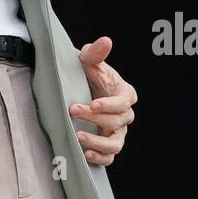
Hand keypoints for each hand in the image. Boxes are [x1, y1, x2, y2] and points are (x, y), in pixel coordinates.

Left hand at [69, 36, 136, 166]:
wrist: (75, 87)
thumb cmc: (85, 72)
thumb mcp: (88, 59)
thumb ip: (95, 52)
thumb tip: (106, 41)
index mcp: (124, 92)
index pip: (124, 102)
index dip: (110, 105)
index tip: (92, 103)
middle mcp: (124, 114)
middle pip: (118, 121)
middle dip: (95, 118)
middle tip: (73, 110)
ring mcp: (117, 131)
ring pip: (116, 143)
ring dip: (98, 141)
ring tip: (78, 136)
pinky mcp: (107, 144)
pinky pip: (109, 156)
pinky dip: (100, 157)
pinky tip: (84, 153)